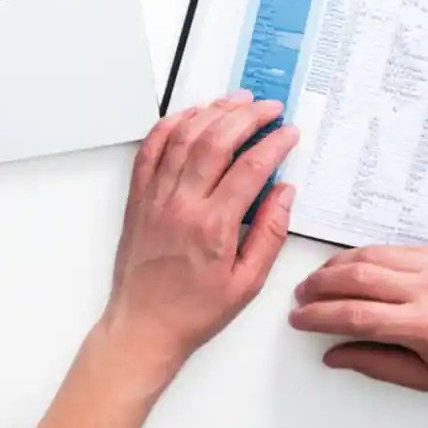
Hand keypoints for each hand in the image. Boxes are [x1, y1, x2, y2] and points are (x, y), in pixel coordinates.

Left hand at [23, 93, 299, 427]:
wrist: (143, 326)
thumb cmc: (193, 311)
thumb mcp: (247, 283)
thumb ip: (269, 234)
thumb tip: (284, 193)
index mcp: (212, 227)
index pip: (250, 168)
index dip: (273, 143)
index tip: (288, 133)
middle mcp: (181, 205)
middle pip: (216, 140)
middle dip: (247, 116)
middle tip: (268, 108)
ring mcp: (155, 197)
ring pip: (183, 137)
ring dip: (211, 111)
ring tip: (234, 100)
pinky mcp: (138, 198)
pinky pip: (151, 150)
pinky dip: (169, 125)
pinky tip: (189, 115)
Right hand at [289, 245, 427, 396]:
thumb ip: (376, 364)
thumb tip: (336, 355)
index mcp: (425, 325)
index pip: (354, 315)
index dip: (319, 316)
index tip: (300, 319)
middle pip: (357, 278)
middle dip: (320, 285)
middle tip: (303, 296)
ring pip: (372, 255)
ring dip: (338, 265)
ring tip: (321, 278)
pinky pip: (396, 248)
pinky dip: (368, 255)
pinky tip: (355, 265)